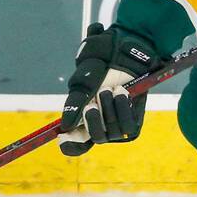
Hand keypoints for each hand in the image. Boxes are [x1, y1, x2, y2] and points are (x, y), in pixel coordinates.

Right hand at [58, 23, 164, 156]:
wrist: (129, 51)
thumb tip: (66, 125)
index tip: (62, 136)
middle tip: (91, 105)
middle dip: (92, 121)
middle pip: (94, 138)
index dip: (69, 144)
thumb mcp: (85, 77)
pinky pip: (127, 127)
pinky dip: (123, 110)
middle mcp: (100, 125)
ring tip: (110, 89)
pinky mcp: (134, 123)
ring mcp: (117, 126)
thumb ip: (76, 101)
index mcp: (83, 118)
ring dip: (109, 110)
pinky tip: (122, 93)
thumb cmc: (103, 62)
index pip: (74, 144)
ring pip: (110, 133)